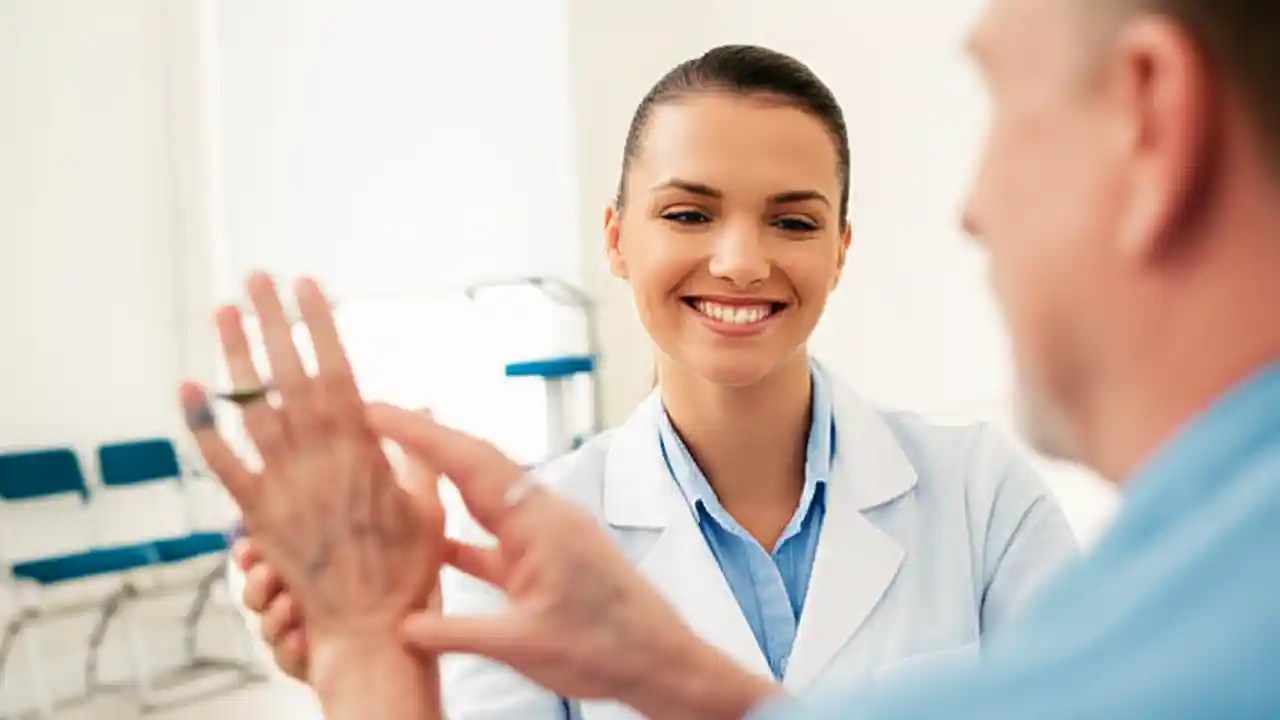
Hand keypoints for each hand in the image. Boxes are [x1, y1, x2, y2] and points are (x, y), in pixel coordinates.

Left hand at [181, 274, 444, 679]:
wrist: (366, 626)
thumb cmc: (404, 569)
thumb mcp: (429, 506)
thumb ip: (420, 454)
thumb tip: (422, 407)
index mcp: (364, 452)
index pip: (336, 371)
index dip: (319, 325)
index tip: (308, 287)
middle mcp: (319, 460)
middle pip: (289, 376)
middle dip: (272, 322)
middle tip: (258, 279)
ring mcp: (283, 485)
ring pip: (253, 409)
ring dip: (236, 357)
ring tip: (224, 311)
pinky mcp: (256, 514)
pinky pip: (222, 463)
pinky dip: (203, 426)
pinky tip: (189, 389)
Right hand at [364, 405, 779, 719]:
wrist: (660, 663)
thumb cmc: (608, 649)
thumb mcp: (523, 645)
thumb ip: (457, 634)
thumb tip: (400, 625)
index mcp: (538, 521)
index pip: (468, 462)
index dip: (419, 434)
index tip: (376, 409)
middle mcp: (540, 516)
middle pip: (472, 464)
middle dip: (422, 440)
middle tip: (372, 420)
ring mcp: (543, 535)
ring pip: (479, 497)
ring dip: (438, 479)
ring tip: (391, 465)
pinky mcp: (543, 560)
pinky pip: (489, 535)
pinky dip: (455, 531)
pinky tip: (425, 538)